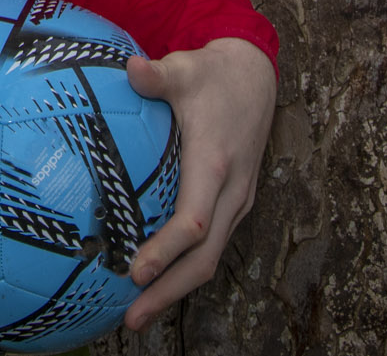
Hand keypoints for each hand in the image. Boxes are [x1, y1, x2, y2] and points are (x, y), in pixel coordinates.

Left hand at [120, 37, 277, 330]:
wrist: (256, 76)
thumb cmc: (212, 73)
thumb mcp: (185, 67)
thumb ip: (157, 75)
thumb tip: (132, 68)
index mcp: (216, 163)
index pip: (194, 220)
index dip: (167, 250)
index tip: (135, 271)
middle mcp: (232, 191)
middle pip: (204, 257)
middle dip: (168, 291)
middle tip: (131, 319)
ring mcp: (236, 202)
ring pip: (210, 258)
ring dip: (176, 289)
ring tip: (137, 314)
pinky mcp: (234, 204)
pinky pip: (212, 246)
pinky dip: (186, 270)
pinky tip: (157, 282)